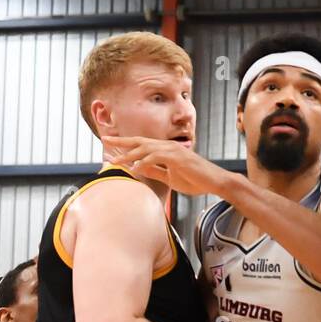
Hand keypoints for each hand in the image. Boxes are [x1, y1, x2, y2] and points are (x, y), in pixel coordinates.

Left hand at [104, 136, 230, 197]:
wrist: (215, 182)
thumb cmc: (195, 180)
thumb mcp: (170, 177)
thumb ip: (155, 171)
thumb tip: (138, 168)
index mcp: (165, 150)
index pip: (141, 145)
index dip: (125, 144)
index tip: (109, 145)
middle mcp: (167, 146)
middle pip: (140, 141)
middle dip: (121, 141)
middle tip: (105, 139)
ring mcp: (173, 150)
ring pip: (146, 148)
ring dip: (129, 154)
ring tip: (115, 161)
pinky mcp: (178, 157)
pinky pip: (157, 157)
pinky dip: (144, 162)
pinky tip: (135, 168)